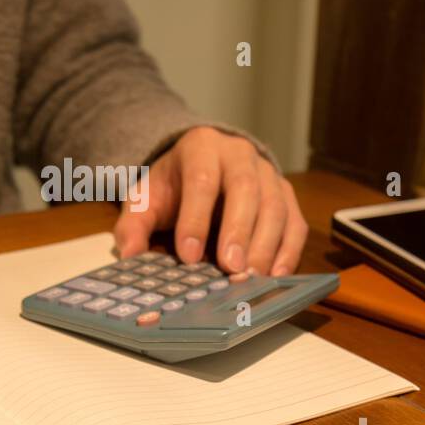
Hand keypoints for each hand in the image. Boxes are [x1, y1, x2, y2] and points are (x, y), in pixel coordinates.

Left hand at [113, 126, 308, 274]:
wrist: (200, 166)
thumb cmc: (173, 187)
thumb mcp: (145, 199)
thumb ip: (134, 224)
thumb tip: (130, 254)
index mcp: (201, 147)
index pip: (201, 180)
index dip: (196, 219)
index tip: (188, 256)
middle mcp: (240, 155)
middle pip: (245, 188)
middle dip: (238, 230)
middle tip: (230, 267)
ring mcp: (268, 173)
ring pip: (275, 205)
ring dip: (265, 244)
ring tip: (251, 277)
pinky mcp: (286, 195)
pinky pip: (294, 222)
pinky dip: (289, 250)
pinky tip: (275, 275)